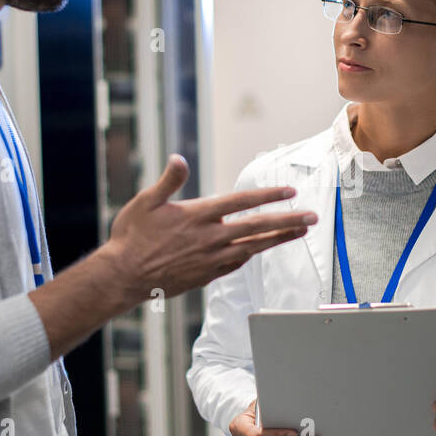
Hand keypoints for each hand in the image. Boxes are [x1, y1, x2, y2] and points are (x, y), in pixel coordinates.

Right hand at [105, 155, 316, 303]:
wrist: (123, 277)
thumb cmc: (132, 237)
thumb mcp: (146, 202)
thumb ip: (168, 181)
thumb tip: (179, 159)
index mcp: (198, 216)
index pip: (241, 202)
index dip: (268, 195)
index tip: (289, 192)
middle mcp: (210, 238)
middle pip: (258, 227)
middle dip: (288, 220)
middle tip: (312, 217)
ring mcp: (211, 258)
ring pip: (254, 247)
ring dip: (280, 238)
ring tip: (301, 231)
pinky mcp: (208, 274)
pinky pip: (238, 262)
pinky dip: (255, 253)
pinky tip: (265, 248)